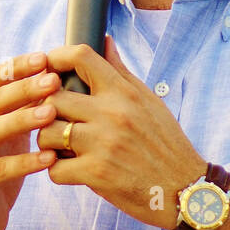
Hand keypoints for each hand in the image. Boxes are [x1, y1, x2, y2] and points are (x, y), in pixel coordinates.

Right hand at [0, 51, 59, 229]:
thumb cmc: (1, 169)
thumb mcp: (12, 135)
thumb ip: (26, 108)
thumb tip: (57, 75)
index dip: (18, 66)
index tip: (45, 57)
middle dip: (24, 88)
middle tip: (53, 80)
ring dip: (22, 120)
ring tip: (51, 114)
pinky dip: (24, 163)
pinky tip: (49, 158)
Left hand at [39, 37, 205, 226]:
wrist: (184, 189)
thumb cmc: (166, 143)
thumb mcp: (149, 101)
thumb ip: (121, 72)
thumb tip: (105, 40)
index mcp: (124, 92)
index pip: (82, 56)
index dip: (57, 57)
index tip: (47, 68)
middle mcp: (112, 114)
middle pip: (53, 97)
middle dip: (45, 108)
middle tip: (52, 118)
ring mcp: (102, 144)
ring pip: (47, 133)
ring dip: (47, 142)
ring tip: (60, 147)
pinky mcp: (96, 174)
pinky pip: (54, 168)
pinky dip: (57, 171)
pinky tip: (70, 170)